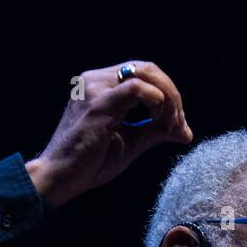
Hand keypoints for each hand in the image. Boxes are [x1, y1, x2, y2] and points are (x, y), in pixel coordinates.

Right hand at [25, 59, 192, 206]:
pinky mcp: (98, 104)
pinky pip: (136, 88)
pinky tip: (157, 122)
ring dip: (168, 98)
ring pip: (145, 74)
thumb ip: (156, 131)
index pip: (143, 73)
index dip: (167, 93)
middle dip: (172, 94)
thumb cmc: (91, 162)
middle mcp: (95, 80)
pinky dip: (156, 102)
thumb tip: (185, 132)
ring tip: (170, 126)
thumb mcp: (131, 142)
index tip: (176, 124)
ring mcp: (95, 89)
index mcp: (100, 84)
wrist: (61, 178)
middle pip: (147, 68)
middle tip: (178, 125)